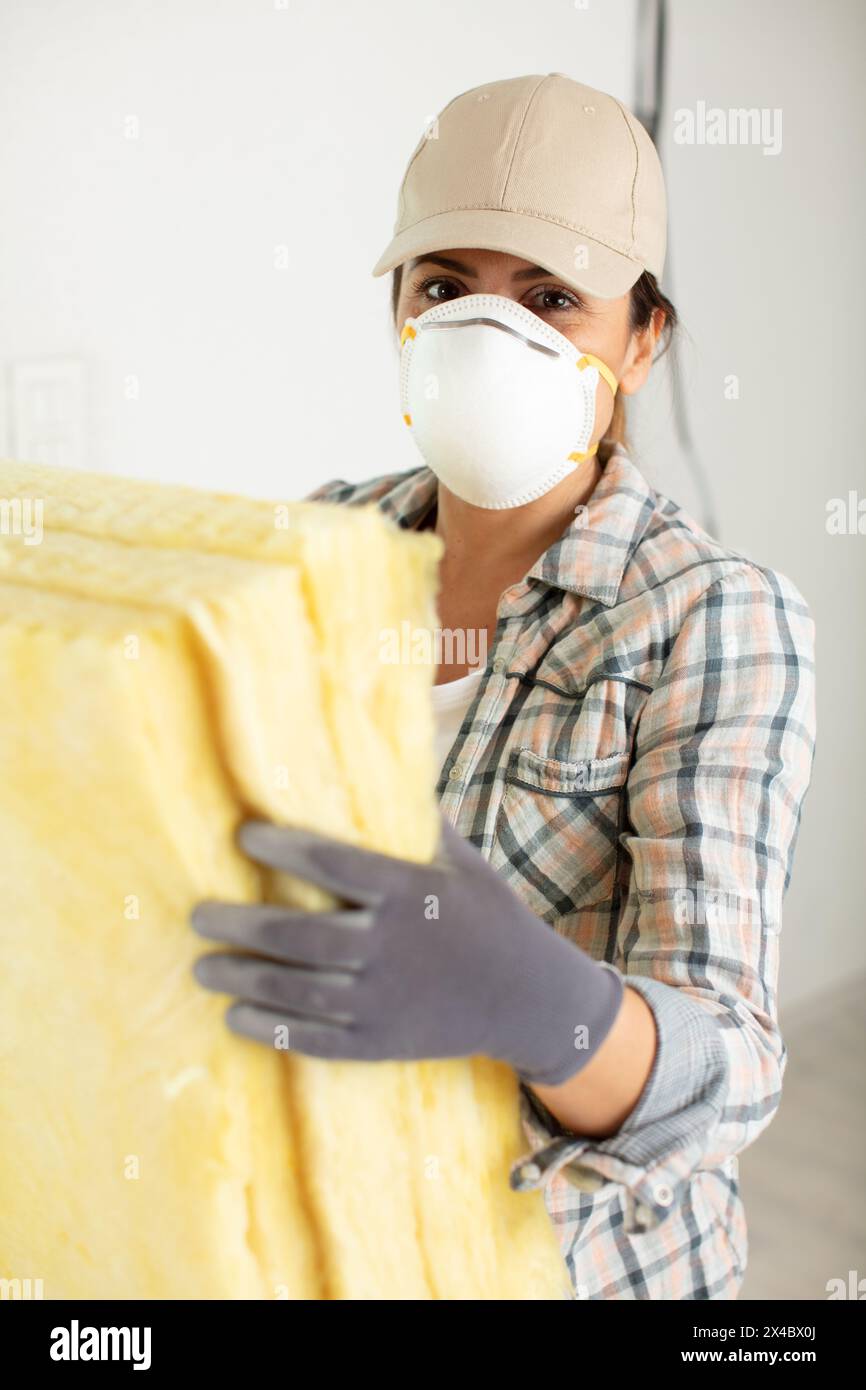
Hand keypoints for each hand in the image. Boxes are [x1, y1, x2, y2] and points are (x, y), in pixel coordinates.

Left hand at [190, 815, 624, 1086]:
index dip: (284, 849)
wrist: (529, 998)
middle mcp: (394, 948)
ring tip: (202, 967)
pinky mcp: (383, 1043)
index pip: (336, 865)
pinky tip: (235, 1018)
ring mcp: (386, 1001)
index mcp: (412, 894)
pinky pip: (317, 1040)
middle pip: (301, 935)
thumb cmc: (490, 915)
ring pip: (299, 991)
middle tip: (198, 915)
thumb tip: (385, 766)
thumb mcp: (464, 863)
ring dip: (243, 979)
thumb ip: (420, 824)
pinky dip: (272, 1030)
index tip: (243, 836)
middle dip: (242, 925)